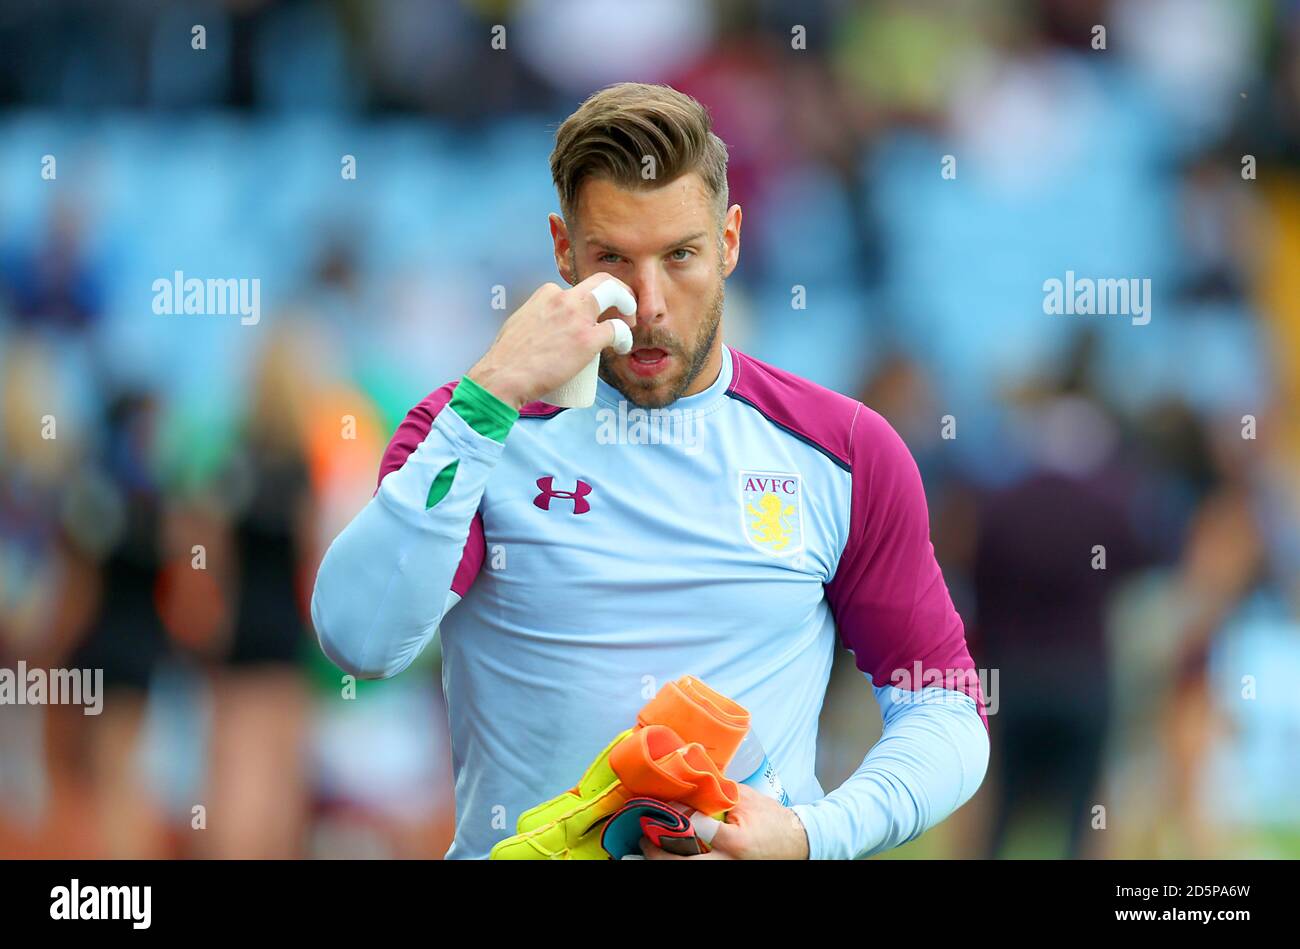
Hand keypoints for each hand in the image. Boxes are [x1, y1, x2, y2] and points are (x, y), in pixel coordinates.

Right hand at [467, 273, 635, 408]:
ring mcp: (577, 316)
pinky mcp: (587, 339)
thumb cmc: (508, 358)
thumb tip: (544, 328)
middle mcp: (564, 297)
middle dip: (619, 291)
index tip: (592, 318)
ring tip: (627, 326)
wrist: (503, 376)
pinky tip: (622, 346)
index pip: (578, 290)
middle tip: (624, 311)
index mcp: (547, 292)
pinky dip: (625, 337)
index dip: (590, 303)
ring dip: (628, 307)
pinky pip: (617, 330)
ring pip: (615, 296)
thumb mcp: (520, 322)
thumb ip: (534, 318)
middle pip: (603, 281)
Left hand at [639, 784, 810, 859]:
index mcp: (735, 843)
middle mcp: (728, 864)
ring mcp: (727, 872)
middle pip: (682, 864)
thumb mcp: (747, 800)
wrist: (798, 843)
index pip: (696, 830)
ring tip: (648, 850)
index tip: (664, 806)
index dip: (676, 816)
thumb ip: (717, 794)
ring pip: (687, 871)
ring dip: (665, 861)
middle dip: (657, 852)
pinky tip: (668, 856)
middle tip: (643, 839)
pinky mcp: (727, 873)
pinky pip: (698, 869)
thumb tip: (688, 786)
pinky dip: (680, 863)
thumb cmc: (772, 820)